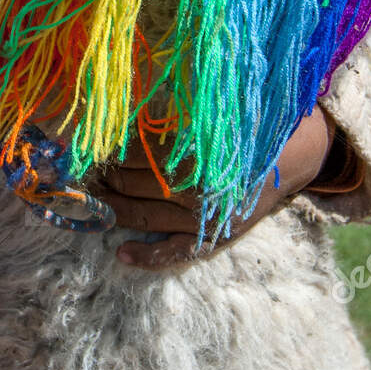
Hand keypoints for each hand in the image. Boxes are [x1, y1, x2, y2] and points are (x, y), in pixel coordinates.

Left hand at [91, 106, 333, 270]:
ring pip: (138, 215)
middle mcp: (192, 192)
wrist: (294, 155)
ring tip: (88, 195)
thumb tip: (117, 115)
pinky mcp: (212, 239)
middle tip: (76, 168)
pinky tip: (122, 254)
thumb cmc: (248, 125)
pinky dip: (145, 256)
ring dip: (108, 206)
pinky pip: (172, 253)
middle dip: (99, 175)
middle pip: (127, 184)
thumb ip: (166, 117)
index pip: (128, 155)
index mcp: (191, 156)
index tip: (81, 143)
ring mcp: (201, 221)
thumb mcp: (208, 113)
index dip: (102, 149)